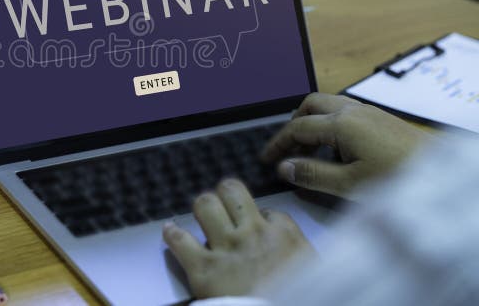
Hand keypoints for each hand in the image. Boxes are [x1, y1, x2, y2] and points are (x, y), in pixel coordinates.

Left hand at [163, 179, 312, 297]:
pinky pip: (180, 239)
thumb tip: (287, 241)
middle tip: (224, 208)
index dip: (259, 217)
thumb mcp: (313, 271)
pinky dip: (172, 234)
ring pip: (205, 205)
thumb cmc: (299, 300)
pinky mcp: (204, 269)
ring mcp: (226, 249)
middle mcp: (252, 234)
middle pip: (231, 191)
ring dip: (203, 209)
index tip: (256, 226)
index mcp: (284, 235)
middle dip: (225, 195)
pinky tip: (170, 230)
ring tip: (202, 216)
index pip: (268, 210)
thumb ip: (299, 250)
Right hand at [261, 93, 431, 198]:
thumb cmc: (396, 178)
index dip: (278, 144)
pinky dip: (330, 124)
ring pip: (328, 106)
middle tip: (287, 149)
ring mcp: (368, 111)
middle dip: (293, 124)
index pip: (297, 128)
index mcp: (341, 124)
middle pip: (310, 105)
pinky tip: (338, 150)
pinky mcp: (381, 118)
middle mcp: (352, 110)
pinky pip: (344, 111)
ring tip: (310, 152)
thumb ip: (313, 174)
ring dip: (312, 123)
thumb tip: (283, 167)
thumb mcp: (350, 184)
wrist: (442, 172)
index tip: (266, 160)